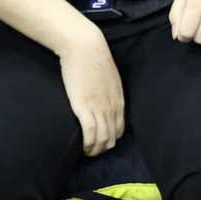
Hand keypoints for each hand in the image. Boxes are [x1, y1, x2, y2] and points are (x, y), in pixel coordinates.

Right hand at [59, 29, 124, 155]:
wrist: (85, 46)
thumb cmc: (93, 57)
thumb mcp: (108, 77)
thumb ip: (107, 90)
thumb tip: (101, 96)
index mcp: (118, 101)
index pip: (119, 129)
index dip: (110, 140)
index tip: (100, 143)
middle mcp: (112, 107)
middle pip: (112, 138)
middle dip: (102, 149)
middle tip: (91, 151)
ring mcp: (99, 108)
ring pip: (102, 139)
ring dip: (94, 150)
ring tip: (85, 152)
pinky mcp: (84, 106)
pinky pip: (90, 133)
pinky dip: (87, 144)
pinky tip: (81, 147)